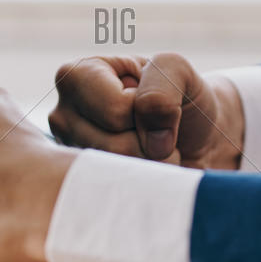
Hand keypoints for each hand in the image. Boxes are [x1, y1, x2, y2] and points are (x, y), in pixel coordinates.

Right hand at [48, 53, 243, 168]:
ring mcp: (69, 155)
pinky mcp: (83, 185)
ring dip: (153, 162)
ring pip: (120, 172)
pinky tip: (144, 165)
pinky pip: (123, 191)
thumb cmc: (181, 98)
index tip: (150, 99)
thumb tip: (152, 136)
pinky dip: (147, 181)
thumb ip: (163, 85)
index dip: (148, 110)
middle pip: (116, 146)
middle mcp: (62, 115)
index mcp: (76, 75)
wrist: (198, 137)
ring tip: (153, 146)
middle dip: (151, 141)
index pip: (116, 109)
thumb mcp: (177, 70)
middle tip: (154, 128)